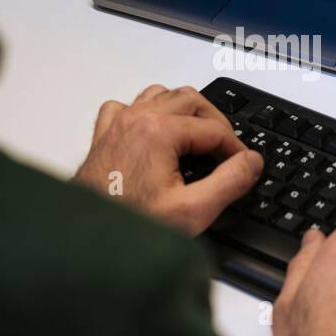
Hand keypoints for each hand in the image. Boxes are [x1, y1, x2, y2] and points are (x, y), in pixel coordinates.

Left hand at [75, 84, 263, 235]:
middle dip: (215, 122)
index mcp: (159, 131)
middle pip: (191, 100)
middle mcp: (136, 119)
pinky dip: (146, 112)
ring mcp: (117, 124)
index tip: (244, 165)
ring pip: (161, 95)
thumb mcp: (192, 211)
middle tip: (228, 149)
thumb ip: (229, 182)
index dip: (236, 148)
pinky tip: (154, 133)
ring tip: (199, 136)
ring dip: (184, 110)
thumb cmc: (129, 226)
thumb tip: (251, 162)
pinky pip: (127, 106)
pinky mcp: (104, 136)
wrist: (85, 240)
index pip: (214, 129)